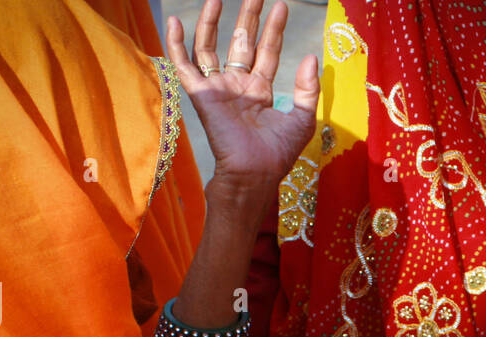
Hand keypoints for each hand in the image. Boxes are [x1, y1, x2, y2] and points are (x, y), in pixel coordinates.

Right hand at [166, 1, 318, 197]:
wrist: (256, 171)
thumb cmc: (279, 153)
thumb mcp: (302, 119)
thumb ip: (308, 89)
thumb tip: (310, 57)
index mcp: (260, 92)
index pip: (266, 52)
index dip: (274, 30)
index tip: (281, 7)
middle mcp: (237, 86)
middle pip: (240, 43)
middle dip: (248, 17)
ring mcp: (217, 89)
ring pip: (209, 48)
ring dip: (212, 22)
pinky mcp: (201, 95)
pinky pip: (184, 66)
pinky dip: (176, 44)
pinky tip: (174, 22)